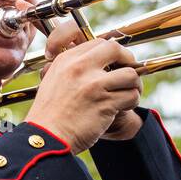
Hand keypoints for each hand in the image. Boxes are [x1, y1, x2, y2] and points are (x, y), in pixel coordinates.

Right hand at [30, 22, 141, 150]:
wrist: (47, 137)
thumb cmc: (50, 115)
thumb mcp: (54, 81)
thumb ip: (73, 69)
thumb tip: (98, 62)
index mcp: (67, 59)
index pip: (98, 42)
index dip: (112, 52)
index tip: (116, 62)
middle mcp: (80, 67)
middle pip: (115, 49)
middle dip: (128, 60)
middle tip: (129, 73)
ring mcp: (93, 84)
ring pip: (130, 74)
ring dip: (134, 85)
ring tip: (129, 94)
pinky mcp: (105, 102)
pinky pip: (131, 95)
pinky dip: (132, 102)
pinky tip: (124, 108)